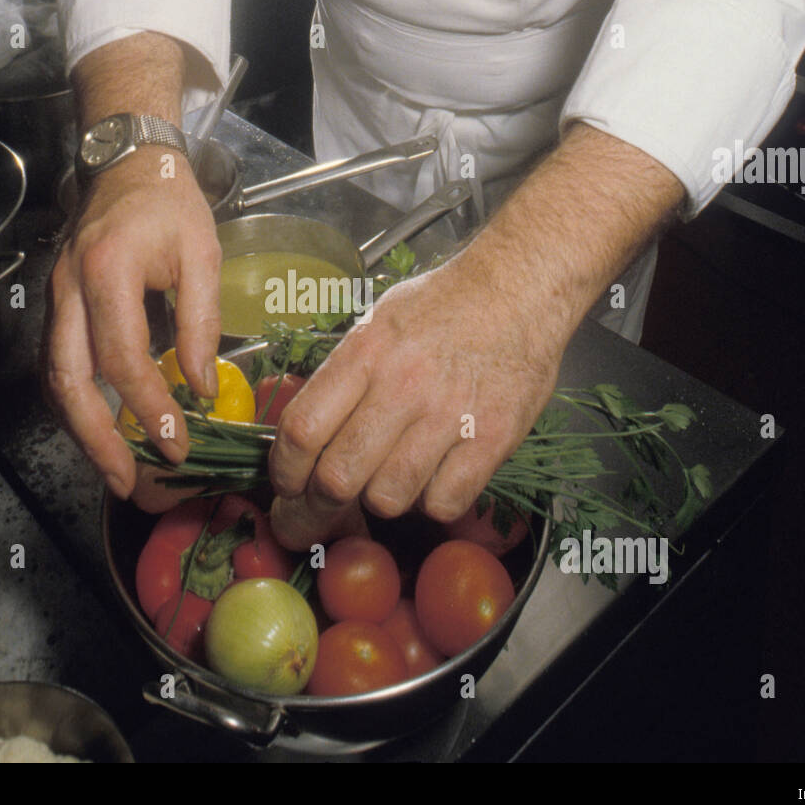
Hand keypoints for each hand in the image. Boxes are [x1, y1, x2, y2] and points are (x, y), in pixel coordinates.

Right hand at [43, 147, 221, 501]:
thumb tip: (199, 387)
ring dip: (80, 431)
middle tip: (126, 482)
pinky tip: (99, 432)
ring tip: (113, 470)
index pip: (122, 359)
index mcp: (107, 270)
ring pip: (53, 379)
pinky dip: (75, 405)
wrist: (126, 163)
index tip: (176, 443)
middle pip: (68, 380)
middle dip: (96, 440)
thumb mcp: (202, 254)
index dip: (148, 409)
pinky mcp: (55, 305)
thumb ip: (202, 322)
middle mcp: (68, 287)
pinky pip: (56, 365)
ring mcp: (54, 297)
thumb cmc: (168, 202)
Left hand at [267, 248, 560, 548]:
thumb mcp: (376, 324)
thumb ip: (340, 379)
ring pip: (387, 498)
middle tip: (317, 516)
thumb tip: (301, 437)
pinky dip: (434, 501)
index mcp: (365, 353)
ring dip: (379, 500)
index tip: (286, 486)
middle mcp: (403, 385)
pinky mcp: (493, 439)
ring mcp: (449, 415)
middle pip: (337, 478)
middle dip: (317, 509)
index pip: (302, 431)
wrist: (519, 288)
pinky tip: (436, 476)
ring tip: (388, 480)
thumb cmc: (444, 305)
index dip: (284, 472)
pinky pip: (443, 502)